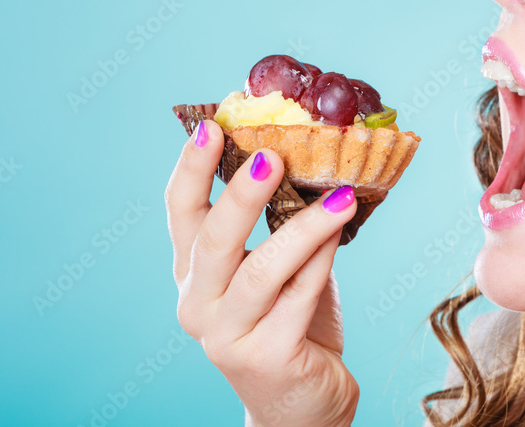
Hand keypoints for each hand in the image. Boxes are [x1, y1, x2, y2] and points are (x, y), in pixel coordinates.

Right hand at [165, 119, 359, 426]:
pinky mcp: (266, 358)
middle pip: (212, 239)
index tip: (211, 126)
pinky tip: (343, 227)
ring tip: (340, 193)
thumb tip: (313, 160)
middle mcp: (198, 304)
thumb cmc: (290, 326)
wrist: (302, 408)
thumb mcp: (276, 271)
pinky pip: (300, 297)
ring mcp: (227, 336)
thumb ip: (281, 226)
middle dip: (241, 193)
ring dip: (304, 226)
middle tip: (271, 155)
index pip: (181, 212)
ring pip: (263, 268)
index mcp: (194, 274)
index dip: (192, 167)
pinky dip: (324, 258)